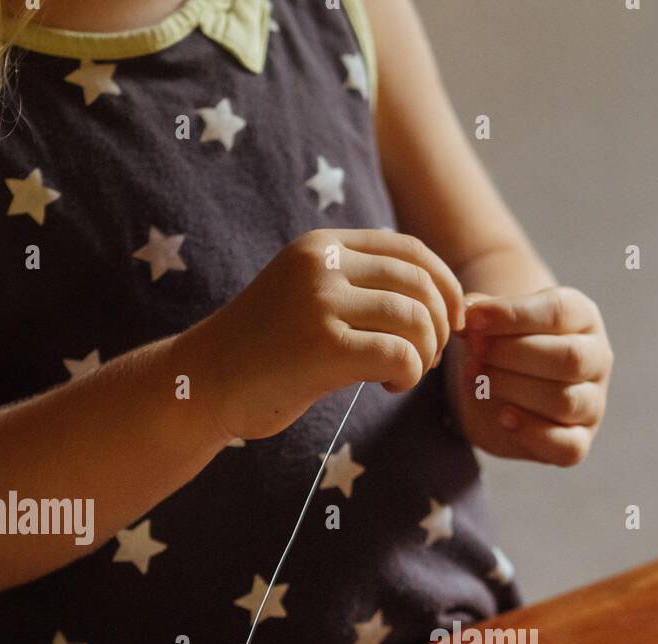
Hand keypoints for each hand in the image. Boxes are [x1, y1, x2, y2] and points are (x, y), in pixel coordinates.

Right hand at [195, 228, 465, 440]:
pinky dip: (408, 374)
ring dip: (425, 354)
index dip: (446, 285)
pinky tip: (388, 385)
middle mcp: (323, 264)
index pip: (410, 251)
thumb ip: (356, 286)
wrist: (203, 382)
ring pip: (414, 318)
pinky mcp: (323, 346)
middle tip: (426, 358)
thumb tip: (434, 296)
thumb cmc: (263, 351)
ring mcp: (321, 302)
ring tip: (405, 374)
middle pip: (420, 284)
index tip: (453, 321)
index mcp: (323, 245)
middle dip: (439, 326)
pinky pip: (399, 354)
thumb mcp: (308, 296)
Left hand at [448, 286, 612, 465]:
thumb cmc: (503, 348)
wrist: (504, 393)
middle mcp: (597, 359)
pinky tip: (504, 418)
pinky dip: (532, 433)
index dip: (513, 316)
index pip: (558, 312)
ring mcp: (592, 403)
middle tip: (474, 354)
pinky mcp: (580, 441)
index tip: (473, 320)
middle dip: (512, 355)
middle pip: (568, 357)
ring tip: (479, 381)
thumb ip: (480, 318)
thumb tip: (468, 313)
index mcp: (583, 317)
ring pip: (565, 400)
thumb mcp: (493, 325)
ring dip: (514, 390)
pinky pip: (567, 446)